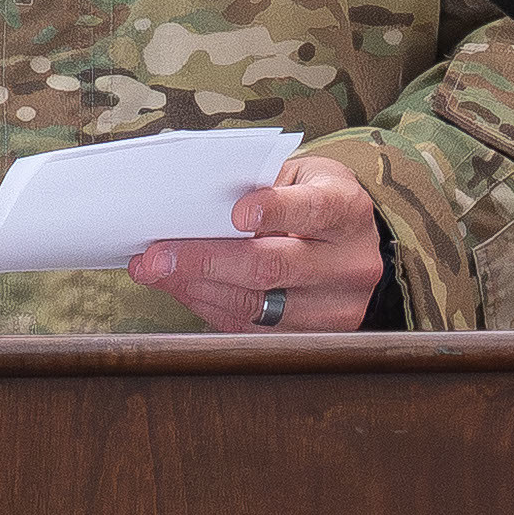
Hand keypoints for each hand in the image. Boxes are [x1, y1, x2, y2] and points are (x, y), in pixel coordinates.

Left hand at [129, 156, 383, 331]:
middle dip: (204, 260)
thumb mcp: (301, 176)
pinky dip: (209, 308)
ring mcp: (336, 307)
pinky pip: (251, 329)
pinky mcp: (314, 338)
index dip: (275, 210)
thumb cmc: (316, 200)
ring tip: (157, 272)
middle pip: (272, 265)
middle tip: (157, 255)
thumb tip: (191, 205)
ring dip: (196, 288)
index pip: (313, 209)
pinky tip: (183, 289)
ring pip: (256, 304)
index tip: (237, 213)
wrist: (356, 246)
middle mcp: (349, 263)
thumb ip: (259, 185)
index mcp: (348, 210)